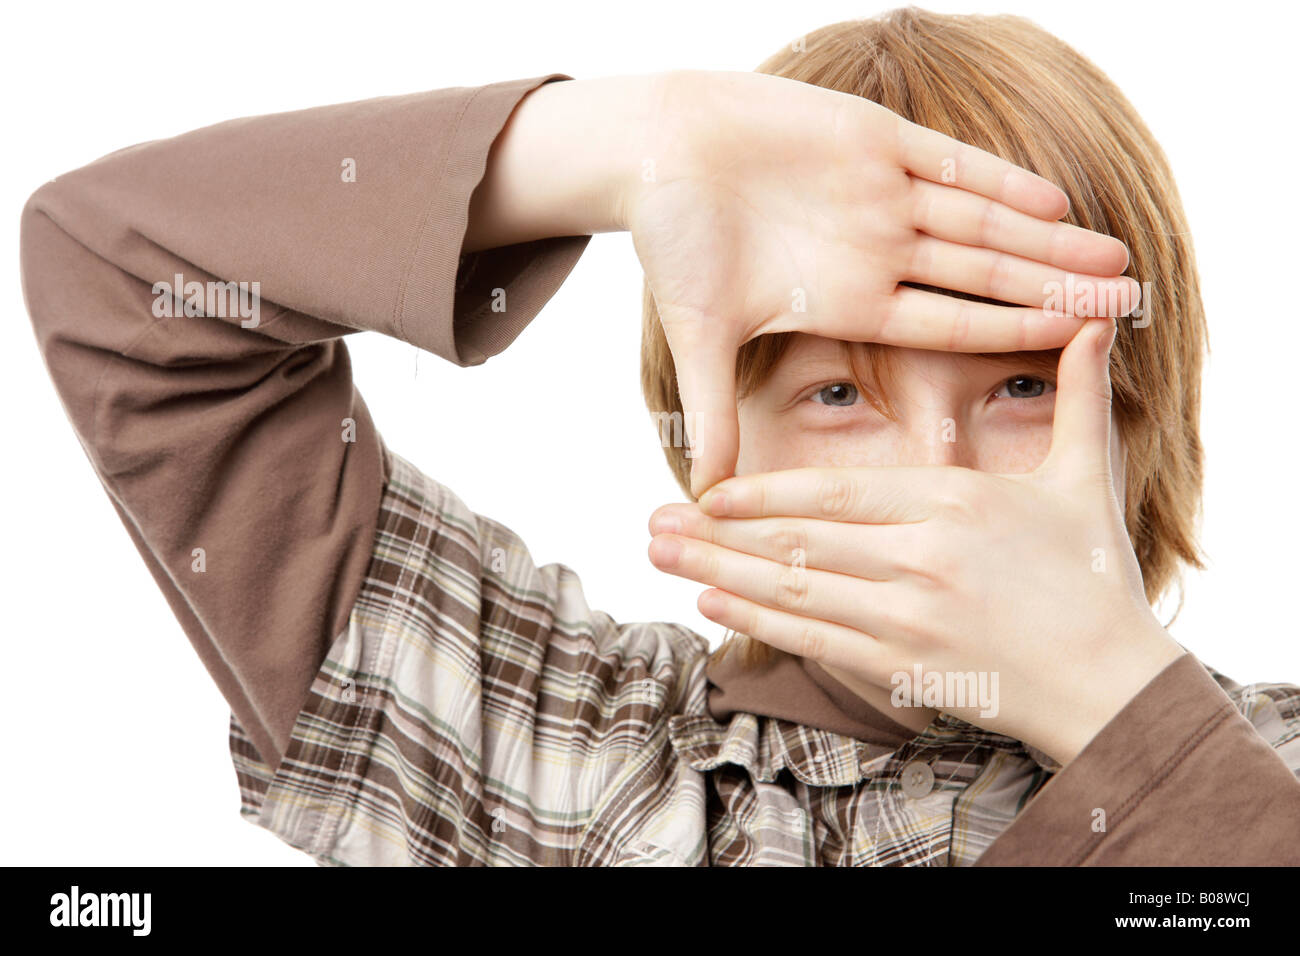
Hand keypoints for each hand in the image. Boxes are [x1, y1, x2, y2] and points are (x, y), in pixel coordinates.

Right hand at [623, 69, 1140, 495]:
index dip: (1013, 335)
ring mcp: (881, 195)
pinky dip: (997, 180)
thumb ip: (715, 411)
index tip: (1077, 350)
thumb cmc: (673, 242)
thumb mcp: (698, 336)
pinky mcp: (871, 138)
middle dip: (1056, 288)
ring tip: (1114, 258)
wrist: (655, 150)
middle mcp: (879, 251)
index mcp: (851, 300)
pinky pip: (948, 163)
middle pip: (986, 275)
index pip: (950, 324)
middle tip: (1130, 304)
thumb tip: (709, 497)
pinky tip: (1052, 201)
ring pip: (983, 221)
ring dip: (1047, 240)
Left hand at [645, 317, 1185, 765]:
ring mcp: (907, 618)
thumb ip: (1077, 396)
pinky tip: (711, 607)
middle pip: (796, 541)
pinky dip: (758, 624)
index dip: (763, 492)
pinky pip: (816, 642)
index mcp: (951, 504)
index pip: (835, 493)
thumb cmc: (1094, 576)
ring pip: (793, 591)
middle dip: (715, 533)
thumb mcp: (1086, 476)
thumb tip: (1095, 322)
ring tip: (659, 558)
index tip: (709, 488)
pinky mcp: (903, 669)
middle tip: (652, 522)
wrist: (1114, 682)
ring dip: (716, 574)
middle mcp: (919, 558)